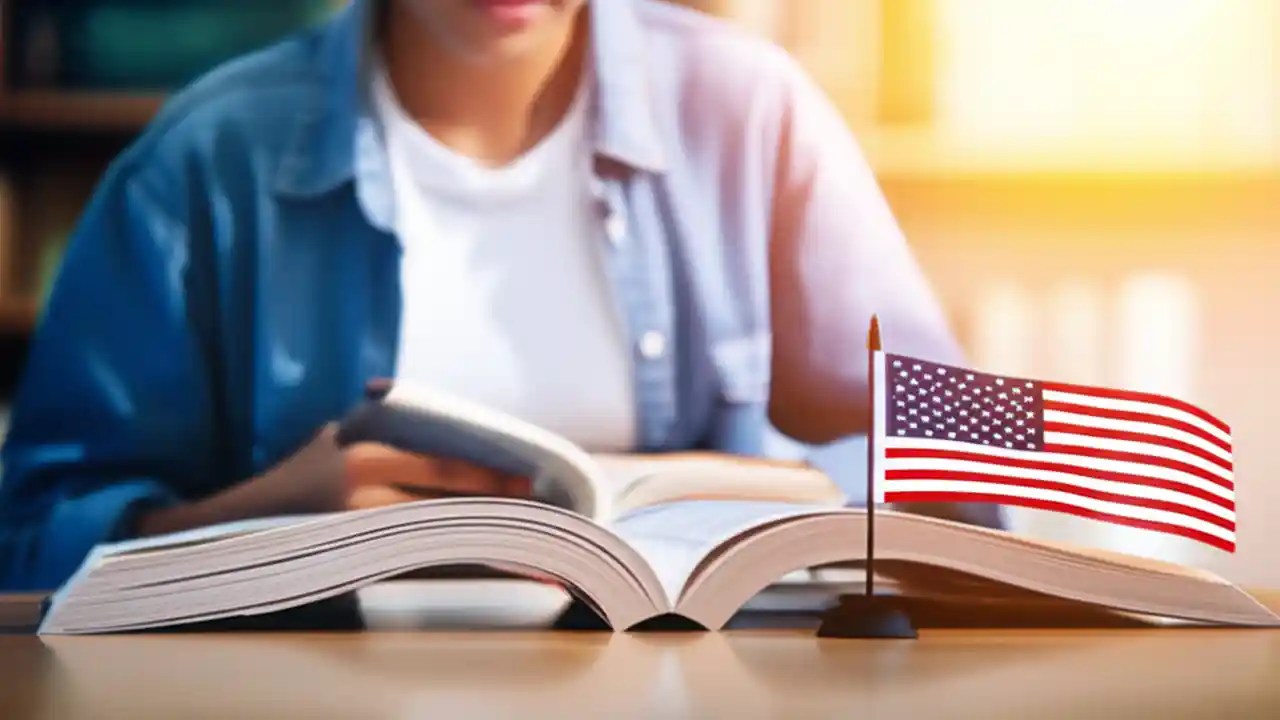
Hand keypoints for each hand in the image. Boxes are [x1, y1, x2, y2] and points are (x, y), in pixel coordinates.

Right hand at [133, 423, 530, 536]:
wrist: (233, 522)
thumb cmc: (297, 473)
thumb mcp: (336, 435)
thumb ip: (384, 424)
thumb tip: (440, 417)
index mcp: (364, 452)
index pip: (441, 465)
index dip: (489, 476)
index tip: (529, 481)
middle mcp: (362, 491)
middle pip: (448, 504)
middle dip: (498, 511)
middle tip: (544, 518)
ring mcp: (355, 531)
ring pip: (437, 538)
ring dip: (485, 546)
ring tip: (529, 552)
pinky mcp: (352, 561)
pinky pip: (416, 566)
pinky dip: (455, 568)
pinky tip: (482, 571)